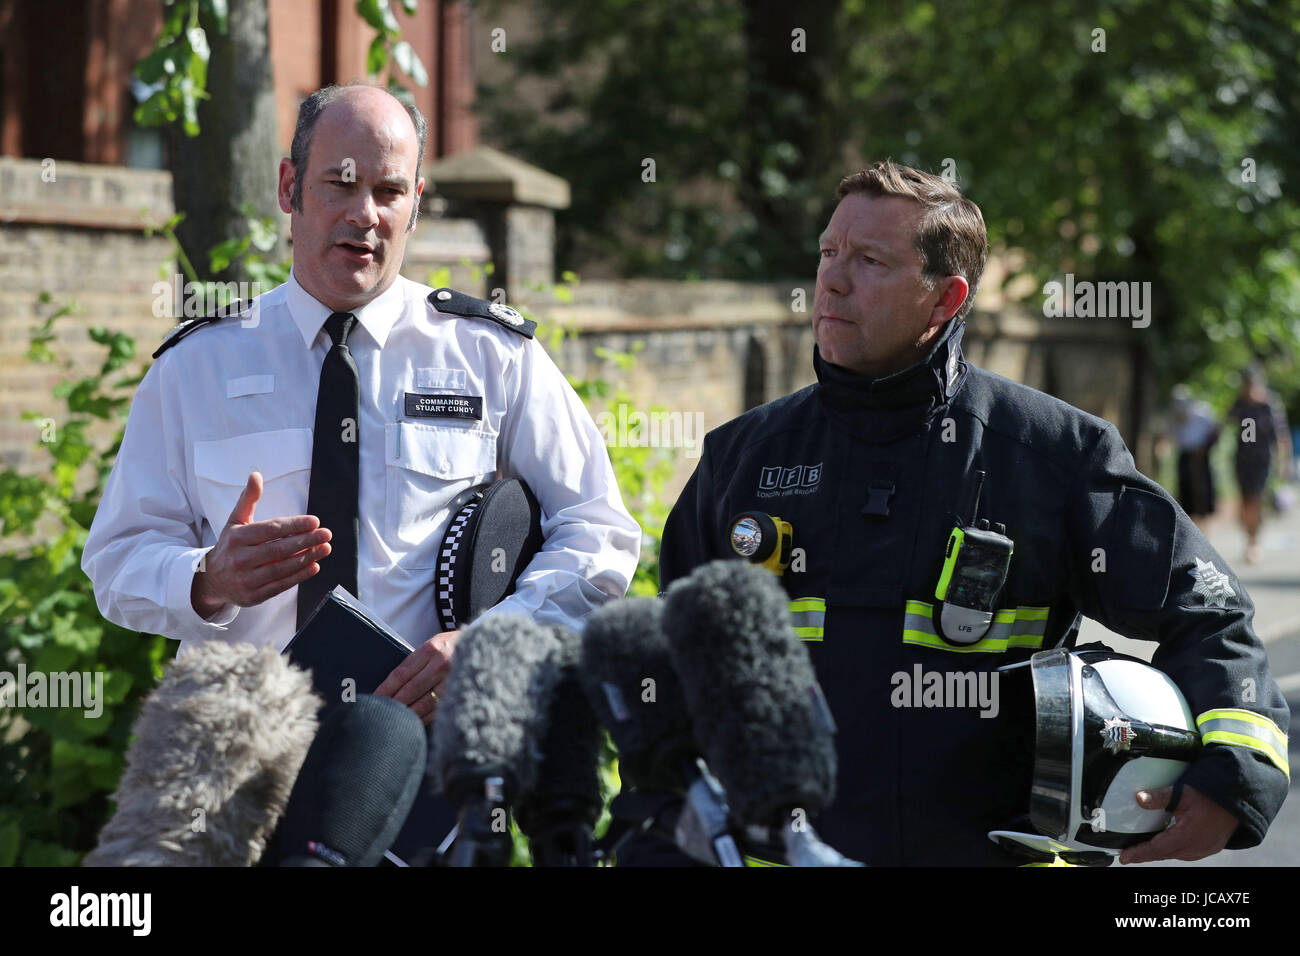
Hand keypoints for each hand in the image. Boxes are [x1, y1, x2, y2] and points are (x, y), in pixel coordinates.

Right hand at [190, 471, 332, 616]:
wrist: (212, 579)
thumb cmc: (230, 545)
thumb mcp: (235, 521)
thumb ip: (249, 499)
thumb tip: (256, 475)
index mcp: (237, 538)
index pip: (271, 530)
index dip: (294, 525)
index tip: (314, 521)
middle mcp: (240, 559)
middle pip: (279, 549)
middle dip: (306, 541)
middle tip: (326, 534)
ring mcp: (246, 579)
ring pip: (282, 568)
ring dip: (307, 558)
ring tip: (325, 548)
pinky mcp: (254, 596)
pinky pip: (281, 585)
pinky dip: (299, 576)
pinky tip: (314, 566)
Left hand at [374, 629, 460, 725]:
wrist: (488, 646)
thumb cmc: (455, 647)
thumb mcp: (436, 645)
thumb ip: (417, 662)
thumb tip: (392, 686)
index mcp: (432, 649)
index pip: (400, 674)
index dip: (385, 689)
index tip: (374, 698)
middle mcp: (442, 665)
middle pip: (409, 690)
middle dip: (392, 704)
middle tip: (379, 713)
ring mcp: (453, 681)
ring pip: (422, 704)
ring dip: (405, 714)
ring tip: (392, 721)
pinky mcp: (461, 695)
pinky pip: (437, 711)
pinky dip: (422, 718)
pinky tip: (413, 722)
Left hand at [1117, 785, 1238, 863]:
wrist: (1239, 800)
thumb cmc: (1211, 795)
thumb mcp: (1183, 792)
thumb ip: (1160, 797)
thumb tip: (1139, 798)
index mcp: (1187, 837)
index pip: (1156, 849)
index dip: (1138, 854)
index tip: (1123, 857)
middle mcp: (1196, 847)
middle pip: (1165, 854)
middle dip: (1145, 855)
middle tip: (1129, 856)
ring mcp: (1205, 849)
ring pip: (1176, 854)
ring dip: (1160, 853)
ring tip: (1143, 851)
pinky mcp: (1211, 847)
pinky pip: (1187, 853)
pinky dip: (1174, 850)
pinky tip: (1167, 845)